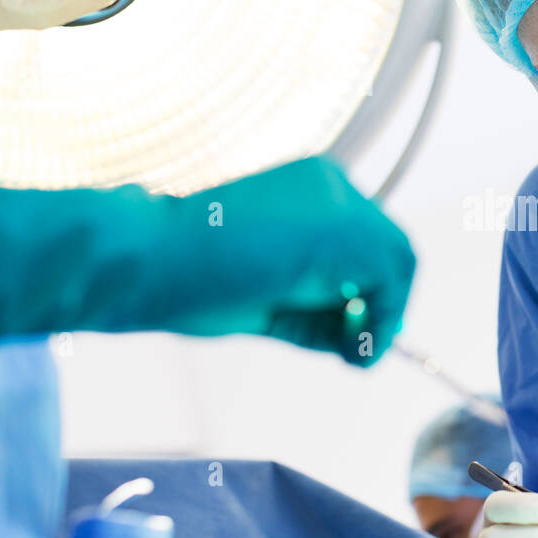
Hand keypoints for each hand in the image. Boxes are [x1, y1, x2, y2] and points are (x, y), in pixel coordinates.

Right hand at [0, 157, 414, 365]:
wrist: (140, 259)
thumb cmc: (182, 280)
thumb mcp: (264, 298)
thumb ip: (311, 310)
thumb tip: (359, 339)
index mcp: (303, 190)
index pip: (363, 241)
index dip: (366, 294)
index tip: (346, 339)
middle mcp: (327, 184)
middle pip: (387, 247)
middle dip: (382, 305)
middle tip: (355, 352)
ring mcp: (337, 200)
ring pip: (397, 258)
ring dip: (385, 314)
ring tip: (350, 354)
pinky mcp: (342, 227)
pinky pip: (391, 275)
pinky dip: (383, 317)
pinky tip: (348, 349)